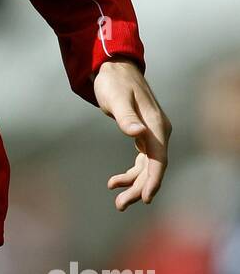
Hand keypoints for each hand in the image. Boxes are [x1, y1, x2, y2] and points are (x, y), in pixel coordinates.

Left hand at [93, 59, 171, 209]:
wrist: (114, 68)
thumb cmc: (114, 83)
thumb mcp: (116, 100)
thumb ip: (126, 118)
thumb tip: (138, 133)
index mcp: (156, 126)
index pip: (159, 159)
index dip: (154, 180)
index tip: (146, 199)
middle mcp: (159, 131)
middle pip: (153, 167)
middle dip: (139, 188)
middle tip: (120, 205)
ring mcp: (152, 134)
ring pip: (147, 167)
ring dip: (134, 184)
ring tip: (117, 200)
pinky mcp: (144, 135)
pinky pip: (142, 160)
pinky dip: (130, 173)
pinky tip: (114, 182)